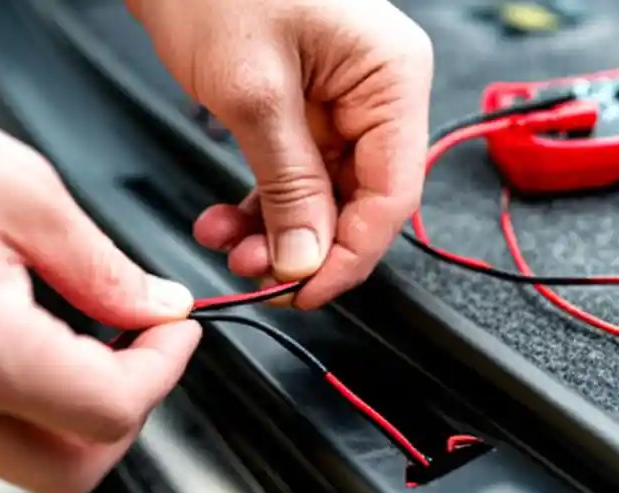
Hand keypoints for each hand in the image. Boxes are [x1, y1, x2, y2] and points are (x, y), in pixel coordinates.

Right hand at [0, 18, 198, 492]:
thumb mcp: (12, 184)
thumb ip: (100, 266)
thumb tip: (152, 307)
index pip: (109, 413)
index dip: (164, 370)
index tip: (174, 330)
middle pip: (64, 471)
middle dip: (121, 416)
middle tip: (139, 348)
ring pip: (7, 450)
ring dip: (61, 404)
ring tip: (72, 321)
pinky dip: (2, 390)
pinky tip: (7, 320)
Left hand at [129, 0, 433, 308]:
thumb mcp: (253, 93)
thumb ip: (287, 185)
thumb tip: (308, 260)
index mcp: (391, 76)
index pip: (392, 195)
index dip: (349, 255)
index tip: (305, 291)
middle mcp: (377, 89)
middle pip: (360, 201)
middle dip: (305, 245)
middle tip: (256, 271)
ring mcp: (341, 99)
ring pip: (324, 196)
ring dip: (276, 231)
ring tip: (228, 243)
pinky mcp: (304, 105)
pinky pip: (296, 174)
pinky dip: (262, 203)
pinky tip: (227, 218)